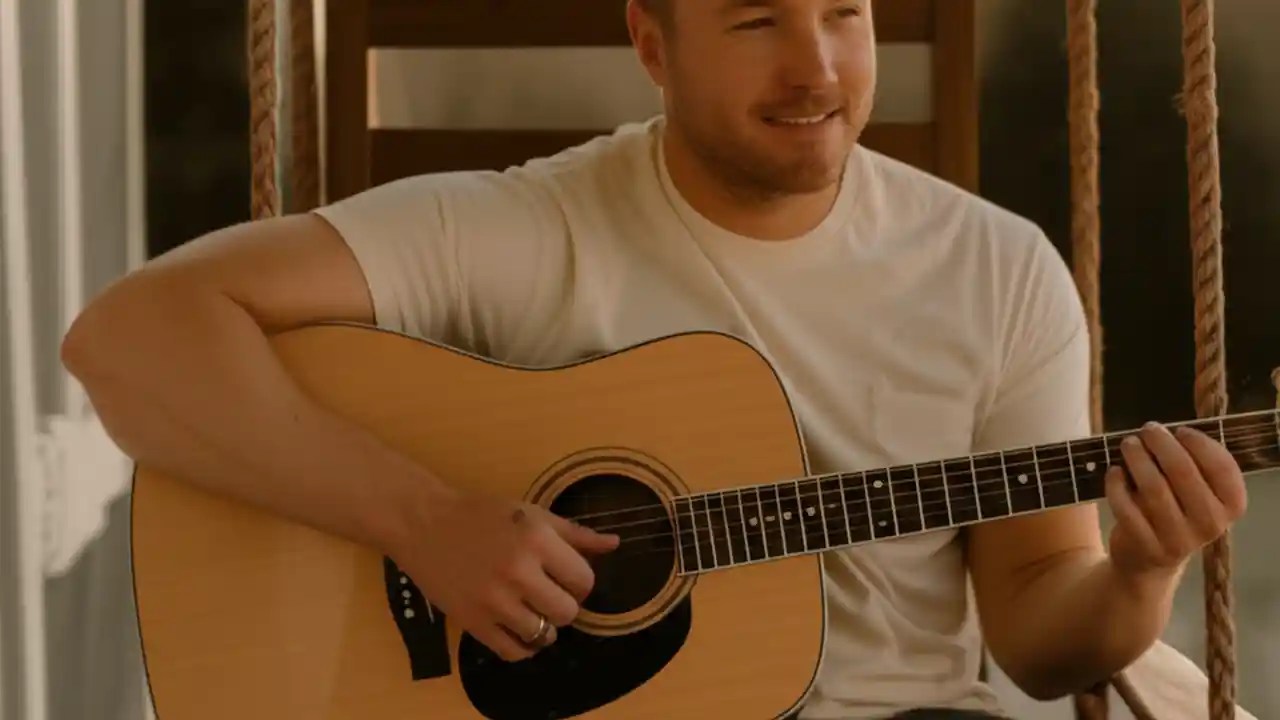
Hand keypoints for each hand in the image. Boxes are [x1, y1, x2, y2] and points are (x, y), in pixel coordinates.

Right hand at [394, 490, 619, 661]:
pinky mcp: (473, 622)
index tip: (566, 578)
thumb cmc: (481, 513)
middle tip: (548, 594)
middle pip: (567, 612)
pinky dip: (522, 647)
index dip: (580, 582)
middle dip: (563, 605)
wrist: (424, 523)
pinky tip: (517, 629)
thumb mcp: (531, 514)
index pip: (584, 581)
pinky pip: (513, 652)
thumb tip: (615, 544)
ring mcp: (494, 601)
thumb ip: (576, 534)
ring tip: (530, 610)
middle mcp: (519, 573)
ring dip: (543, 627)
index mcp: (537, 540)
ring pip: (543, 635)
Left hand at [1105, 422, 1246, 586]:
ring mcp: (1178, 538)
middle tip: (1148, 429)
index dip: (1200, 444)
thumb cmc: (1176, 511)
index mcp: (1230, 507)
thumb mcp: (1195, 492)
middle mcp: (1210, 524)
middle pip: (1183, 472)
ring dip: (1138, 458)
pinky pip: (1126, 506)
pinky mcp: (1146, 545)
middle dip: (1162, 444)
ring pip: (1153, 487)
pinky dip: (1116, 484)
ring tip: (1129, 443)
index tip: (1180, 431)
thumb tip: (1165, 432)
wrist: (1148, 560)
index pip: (1222, 468)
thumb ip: (1192, 465)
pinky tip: (1114, 471)